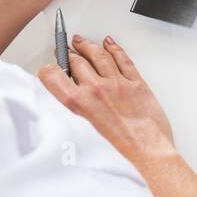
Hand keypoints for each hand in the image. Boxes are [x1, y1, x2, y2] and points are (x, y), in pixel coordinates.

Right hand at [38, 34, 176, 173]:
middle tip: (66, 51)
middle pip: (78, 61)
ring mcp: (118, 84)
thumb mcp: (83, 139)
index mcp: (79, 104)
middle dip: (70, 54)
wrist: (147, 155)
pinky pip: (124, 60)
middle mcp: (97, 90)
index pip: (54, 77)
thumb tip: (65, 112)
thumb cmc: (118, 155)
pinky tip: (110, 43)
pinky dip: (116, 49)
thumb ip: (72, 120)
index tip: (48, 69)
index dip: (49, 70)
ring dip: (89, 46)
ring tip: (81, 41)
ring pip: (100, 56)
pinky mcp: (137, 85)